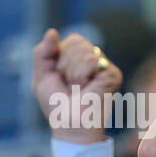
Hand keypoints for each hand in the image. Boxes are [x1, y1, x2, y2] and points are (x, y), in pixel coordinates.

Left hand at [33, 28, 123, 144]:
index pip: (73, 39)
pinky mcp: (113, 75)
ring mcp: (106, 68)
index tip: (60, 76)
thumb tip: (53, 31)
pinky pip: (93, 61)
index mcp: (81, 58)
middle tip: (70, 85)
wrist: (69, 124)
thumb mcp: (42, 75)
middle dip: (65, 64)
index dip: (60, 56)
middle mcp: (96, 61)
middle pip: (78, 42)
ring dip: (73, 73)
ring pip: (85, 51)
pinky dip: (82, 76)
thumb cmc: (56, 105)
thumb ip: (42, 52)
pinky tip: (86, 89)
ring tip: (78, 89)